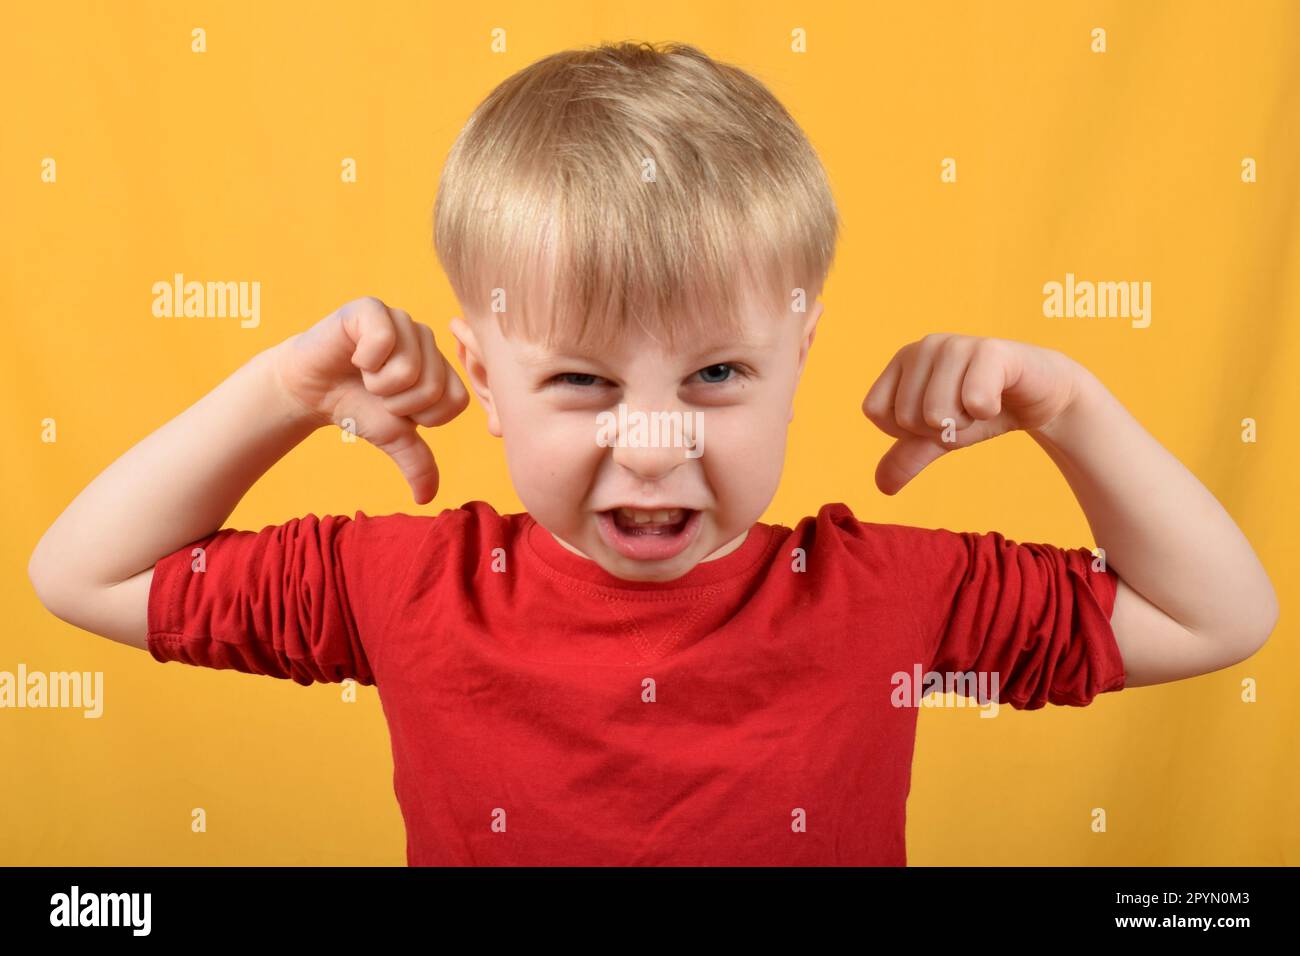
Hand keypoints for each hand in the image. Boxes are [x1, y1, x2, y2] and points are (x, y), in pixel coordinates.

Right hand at [268, 297, 469, 503]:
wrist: (308, 389)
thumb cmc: (356, 407)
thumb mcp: (392, 437)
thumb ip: (418, 463)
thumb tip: (427, 498)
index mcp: (441, 366)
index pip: (455, 402)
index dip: (421, 418)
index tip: (396, 409)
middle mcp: (427, 339)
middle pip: (432, 388)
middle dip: (396, 403)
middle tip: (375, 391)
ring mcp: (401, 320)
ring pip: (409, 369)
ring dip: (378, 385)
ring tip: (364, 374)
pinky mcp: (372, 309)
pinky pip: (384, 342)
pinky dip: (364, 361)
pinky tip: (354, 356)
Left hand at [862, 334, 1083, 494]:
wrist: (1039, 396)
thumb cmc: (981, 411)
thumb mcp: (939, 438)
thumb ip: (908, 457)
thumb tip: (881, 486)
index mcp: (903, 361)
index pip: (875, 412)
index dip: (907, 431)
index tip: (935, 419)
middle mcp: (924, 346)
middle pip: (907, 417)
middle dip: (940, 430)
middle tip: (966, 411)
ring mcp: (956, 344)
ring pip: (934, 413)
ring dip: (964, 423)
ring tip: (981, 404)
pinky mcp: (991, 350)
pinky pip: (972, 400)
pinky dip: (986, 412)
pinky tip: (998, 398)